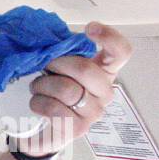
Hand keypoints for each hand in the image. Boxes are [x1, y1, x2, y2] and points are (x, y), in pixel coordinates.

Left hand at [14, 22, 132, 156]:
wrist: (39, 131)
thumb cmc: (51, 94)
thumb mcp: (58, 70)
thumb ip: (63, 53)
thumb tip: (52, 39)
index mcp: (104, 72)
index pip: (121, 52)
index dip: (109, 37)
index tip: (89, 28)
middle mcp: (105, 91)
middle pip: (85, 69)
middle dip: (57, 64)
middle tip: (44, 68)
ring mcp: (94, 112)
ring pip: (67, 89)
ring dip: (43, 85)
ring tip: (37, 88)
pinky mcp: (79, 128)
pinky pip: (56, 109)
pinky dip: (39, 102)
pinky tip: (36, 102)